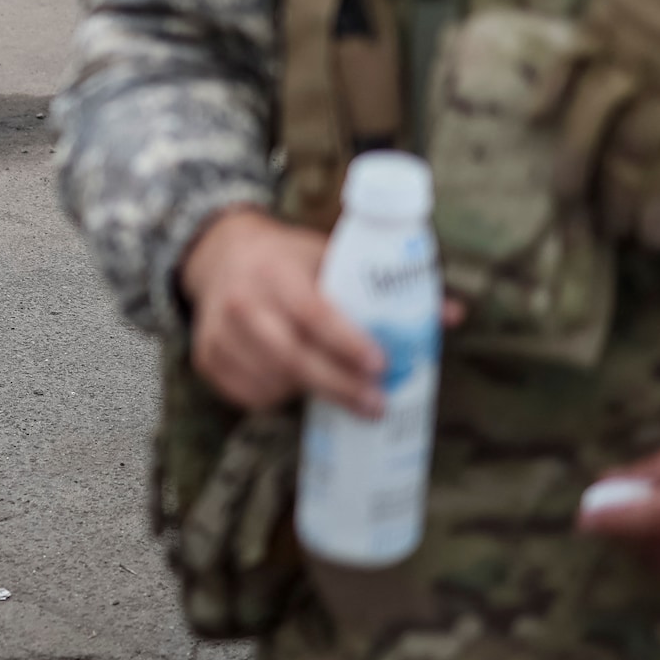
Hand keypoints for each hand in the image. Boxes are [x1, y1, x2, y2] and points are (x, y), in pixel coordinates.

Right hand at [181, 207, 384, 415]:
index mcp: (275, 270)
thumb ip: (383, 288)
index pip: (312, 312)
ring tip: (343, 393)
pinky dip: (279, 397)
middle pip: (291, 356)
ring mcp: (219, 332)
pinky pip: (249, 394)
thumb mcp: (328, 256)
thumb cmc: (287, 260)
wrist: (221, 255)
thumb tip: (452, 315)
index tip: (381, 365)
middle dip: (339, 385)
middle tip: (376, 404)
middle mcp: (241, 301)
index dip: (347, 342)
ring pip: (271, 381)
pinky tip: (297, 385)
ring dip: (312, 393)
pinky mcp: (207, 358)